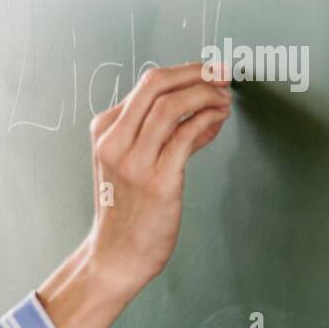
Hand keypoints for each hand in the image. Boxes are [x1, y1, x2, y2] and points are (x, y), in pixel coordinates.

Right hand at [37, 61, 231, 327]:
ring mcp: (134, 162)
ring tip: (224, 100)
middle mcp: (114, 143)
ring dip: (206, 96)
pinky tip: (218, 121)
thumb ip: (158, 134)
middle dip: (196, 73)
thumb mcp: (128, 163)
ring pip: (171, 107)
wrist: (116, 255)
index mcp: (104, 132)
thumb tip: (202, 111)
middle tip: (223, 75)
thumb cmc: (125, 211)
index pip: (146, 85)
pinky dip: (207, 121)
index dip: (185, 72)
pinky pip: (185, 137)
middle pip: (155, 85)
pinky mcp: (157, 182)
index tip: (210, 73)